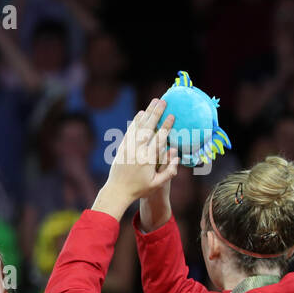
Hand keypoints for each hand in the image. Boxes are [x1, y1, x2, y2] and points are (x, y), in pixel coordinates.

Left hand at [94, 98, 178, 217]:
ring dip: (147, 113)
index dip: (166, 126)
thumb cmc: (139, 189)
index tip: (172, 116)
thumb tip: (176, 154)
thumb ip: (169, 171)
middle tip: (163, 101)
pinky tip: (141, 113)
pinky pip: (129, 131)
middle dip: (156, 113)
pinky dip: (135, 121)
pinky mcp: (122, 148)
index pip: (158, 139)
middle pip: (148, 128)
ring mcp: (128, 148)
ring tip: (154, 102)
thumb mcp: (157, 184)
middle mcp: (137, 151)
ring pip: (138, 127)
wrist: (117, 191)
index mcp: (147, 159)